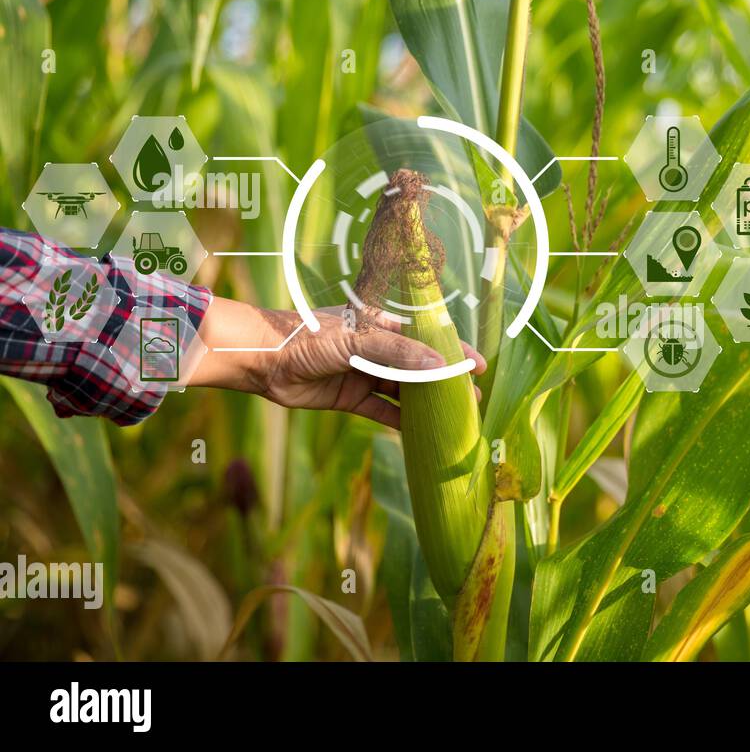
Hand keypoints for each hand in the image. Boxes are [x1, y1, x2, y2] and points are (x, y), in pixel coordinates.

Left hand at [190, 297, 485, 428]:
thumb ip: (400, 354)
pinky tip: (422, 433)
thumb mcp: (360, 340)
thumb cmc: (310, 336)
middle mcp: (376, 348)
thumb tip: (440, 368)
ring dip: (427, 403)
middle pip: (418, 366)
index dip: (452, 351)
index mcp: (381, 324)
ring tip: (456, 416)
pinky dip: (401, 421)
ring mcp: (364, 373)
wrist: (263, 360)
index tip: (478, 366)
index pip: (425, 337)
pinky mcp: (350, 398)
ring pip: (403, 391)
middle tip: (473, 398)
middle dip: (445, 382)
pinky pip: (382, 411)